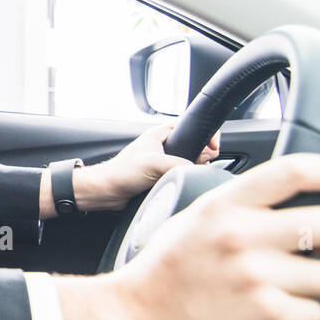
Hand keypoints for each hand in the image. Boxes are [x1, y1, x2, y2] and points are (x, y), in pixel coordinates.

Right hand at [56, 153, 319, 319]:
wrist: (133, 317)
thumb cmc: (162, 272)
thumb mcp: (193, 219)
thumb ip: (239, 207)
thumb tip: (291, 203)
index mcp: (224, 207)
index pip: (294, 172)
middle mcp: (242, 237)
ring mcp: (256, 278)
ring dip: (315, 286)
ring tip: (282, 288)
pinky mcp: (265, 317)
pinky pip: (313, 314)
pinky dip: (299, 317)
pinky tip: (271, 313)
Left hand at [75, 121, 219, 211]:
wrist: (106, 192)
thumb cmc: (121, 173)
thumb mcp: (153, 164)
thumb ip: (179, 164)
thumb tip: (199, 169)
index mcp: (159, 134)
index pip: (190, 127)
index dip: (204, 135)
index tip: (213, 147)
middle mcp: (162, 146)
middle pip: (193, 146)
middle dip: (201, 155)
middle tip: (202, 163)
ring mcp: (161, 162)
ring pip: (187, 163)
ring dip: (192, 169)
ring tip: (191, 174)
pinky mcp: (159, 177)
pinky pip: (179, 176)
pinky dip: (184, 179)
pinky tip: (182, 184)